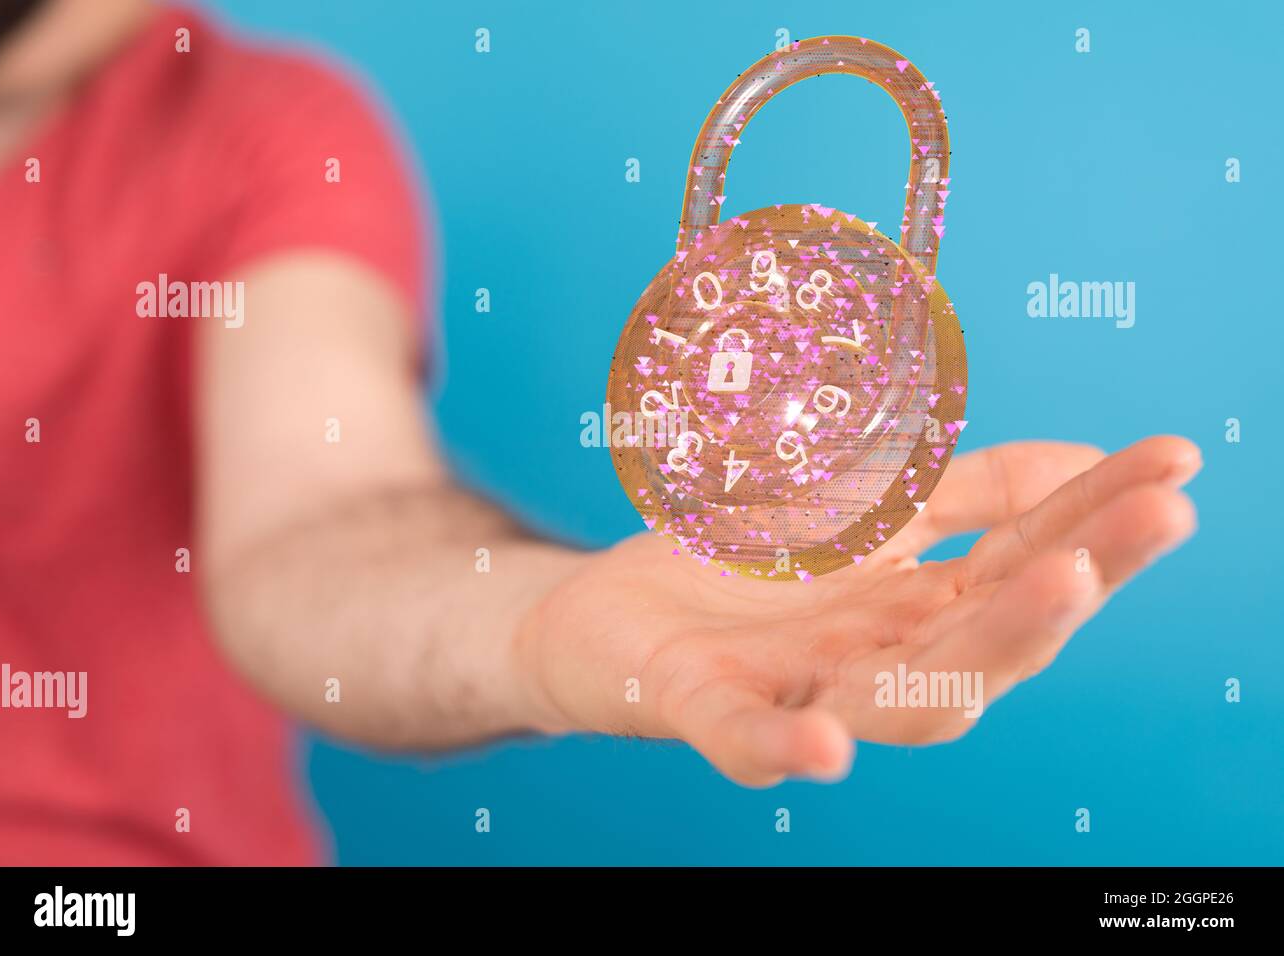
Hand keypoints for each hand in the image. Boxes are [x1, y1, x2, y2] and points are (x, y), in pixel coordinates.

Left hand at [516, 436, 1199, 785]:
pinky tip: (823, 744)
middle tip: (1157, 520)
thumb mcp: (863, 507)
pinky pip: (744, 738)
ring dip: (982, 654)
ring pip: (904, 699)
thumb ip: (967, 490)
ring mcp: (794, 688)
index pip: (1026, 561)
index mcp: (917, 608)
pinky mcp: (698, 704)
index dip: (1100, 517)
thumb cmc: (746, 569)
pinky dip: (783, 747)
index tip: (1176, 463)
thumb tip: (1087, 454)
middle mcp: (875, 659)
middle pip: (991, 637)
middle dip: (1077, 579)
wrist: (605, 607)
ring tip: (1057, 588)